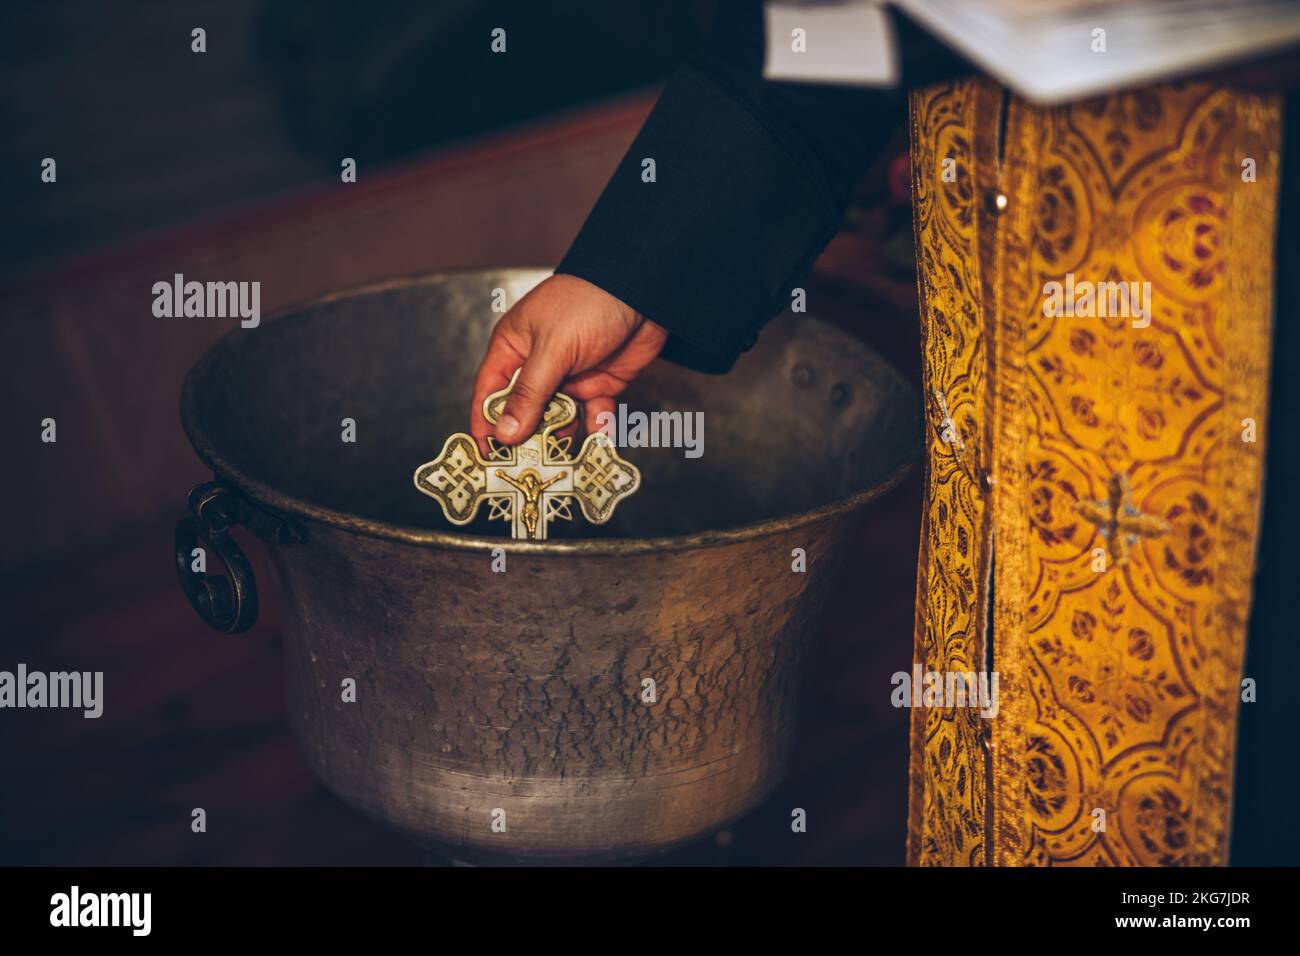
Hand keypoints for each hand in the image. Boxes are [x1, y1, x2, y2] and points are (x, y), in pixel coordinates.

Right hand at [470, 274, 667, 453]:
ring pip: (557, 419)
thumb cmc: (588, 303)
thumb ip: (529, 393)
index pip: (490, 392)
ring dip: (562, 438)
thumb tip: (504, 433)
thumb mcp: (552, 349)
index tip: (485, 455)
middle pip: (523, 412)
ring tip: (566, 458)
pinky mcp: (599, 383)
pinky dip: (597, 425)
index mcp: (514, 348)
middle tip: (529, 467)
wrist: (646, 288)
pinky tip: (602, 433)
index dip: (485, 424)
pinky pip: (592, 414)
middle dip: (526, 438)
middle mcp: (537, 365)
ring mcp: (568, 376)